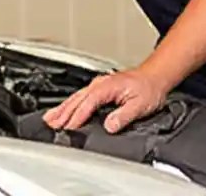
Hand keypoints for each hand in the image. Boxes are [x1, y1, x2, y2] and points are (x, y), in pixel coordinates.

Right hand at [43, 67, 168, 133]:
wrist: (155, 77)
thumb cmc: (149, 88)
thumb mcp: (141, 105)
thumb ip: (124, 115)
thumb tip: (110, 125)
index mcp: (108, 86)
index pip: (89, 103)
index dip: (78, 116)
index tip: (69, 127)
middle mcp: (101, 83)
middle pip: (77, 99)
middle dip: (64, 113)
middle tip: (51, 126)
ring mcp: (98, 85)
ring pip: (76, 97)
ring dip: (62, 108)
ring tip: (50, 120)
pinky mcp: (99, 88)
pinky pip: (80, 97)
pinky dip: (69, 104)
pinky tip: (62, 110)